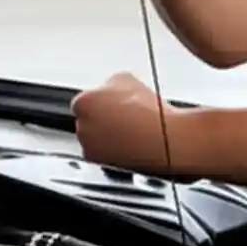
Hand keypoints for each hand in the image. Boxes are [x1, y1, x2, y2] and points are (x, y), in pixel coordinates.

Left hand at [70, 71, 184, 173]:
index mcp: (82, 103)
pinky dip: (116, 152)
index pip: (85, 101)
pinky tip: (133, 144)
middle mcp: (81, 128)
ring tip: (131, 131)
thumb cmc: (147, 110)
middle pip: (89, 122)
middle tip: (124, 116)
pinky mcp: (103, 167)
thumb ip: (109, 84)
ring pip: (96, 141)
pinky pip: (106, 157)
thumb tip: (109, 89)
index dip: (102, 101)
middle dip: (102, 119)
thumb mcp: (126, 78)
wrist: (164, 139)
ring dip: (108, 136)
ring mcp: (90, 149)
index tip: (114, 103)